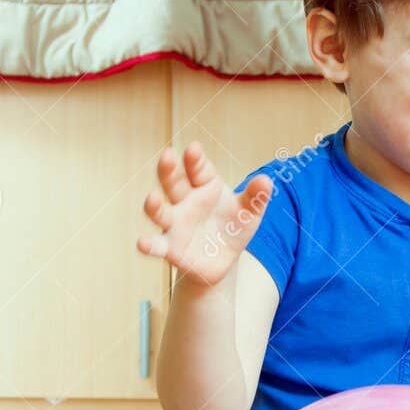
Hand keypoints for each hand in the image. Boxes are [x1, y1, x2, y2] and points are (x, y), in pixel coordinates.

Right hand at [136, 143, 270, 286]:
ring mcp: (175, 224)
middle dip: (169, 170)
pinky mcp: (171, 248)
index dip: (194, 159)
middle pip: (173, 183)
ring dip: (154, 205)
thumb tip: (267, 181)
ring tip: (152, 199)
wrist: (223, 260)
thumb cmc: (233, 227)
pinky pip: (157, 246)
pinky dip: (149, 245)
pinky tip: (142, 244)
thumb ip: (256, 197)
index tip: (194, 149)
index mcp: (205, 186)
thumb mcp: (249, 212)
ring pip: (160, 212)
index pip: (198, 168)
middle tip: (167, 156)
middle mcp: (185, 201)